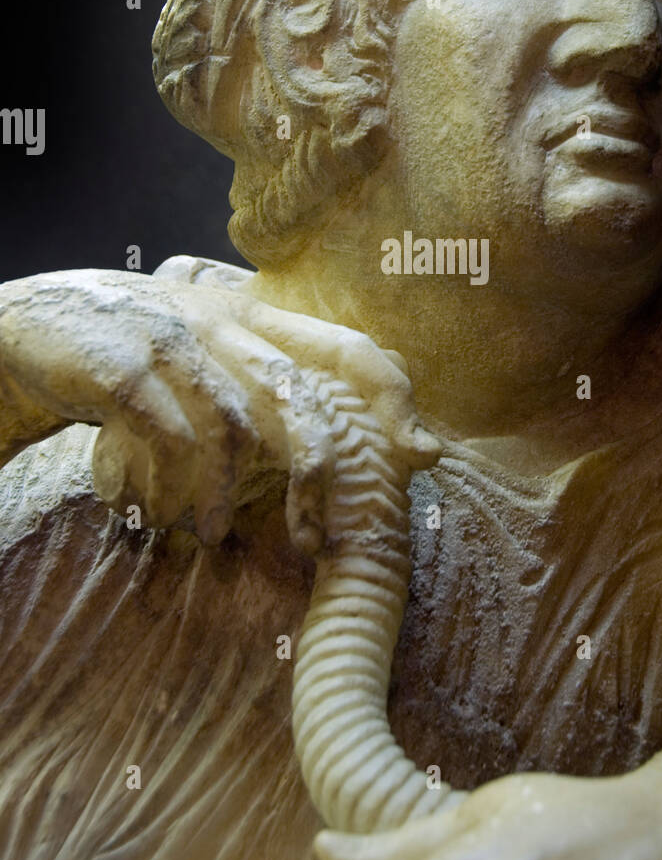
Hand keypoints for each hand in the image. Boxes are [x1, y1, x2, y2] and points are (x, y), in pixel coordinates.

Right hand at [0, 264, 437, 543]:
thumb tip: (329, 449)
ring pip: (234, 427)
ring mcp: (174, 340)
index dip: (392, 395)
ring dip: (226, 495)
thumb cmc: (129, 354)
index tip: (423, 454)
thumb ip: (261, 381)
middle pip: (300, 397)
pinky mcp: (125, 367)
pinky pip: (170, 438)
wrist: (25, 326)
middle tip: (316, 541)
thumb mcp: (202, 353)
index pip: (346, 345)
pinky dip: (173, 487)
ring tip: (213, 535)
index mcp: (252, 317)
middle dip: (318, 476)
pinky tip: (162, 515)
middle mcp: (223, 322)